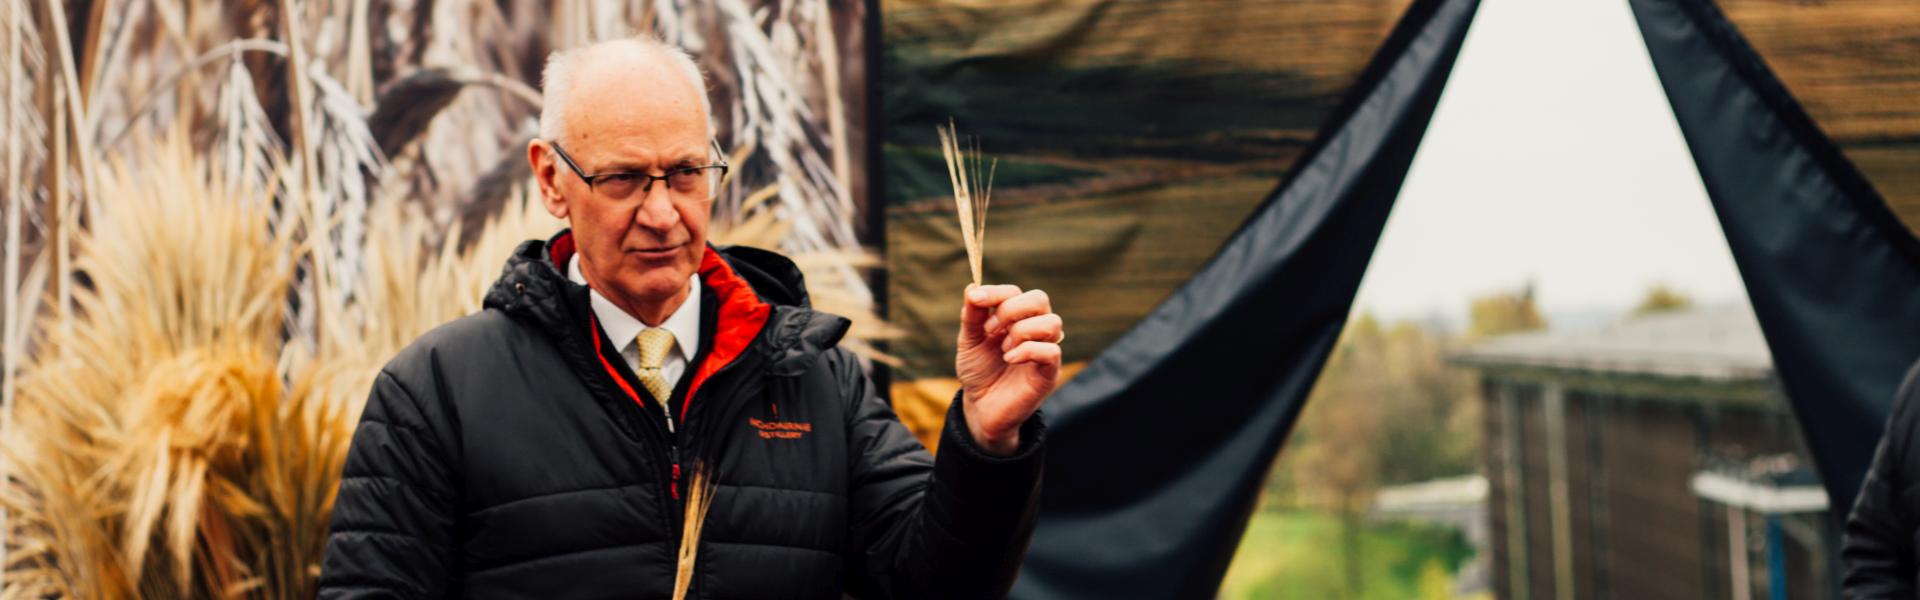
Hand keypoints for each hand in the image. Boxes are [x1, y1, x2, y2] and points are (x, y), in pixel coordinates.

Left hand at [956, 284, 1062, 455]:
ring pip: (1052, 322)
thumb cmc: (979, 371)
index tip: (976, 301)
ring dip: (1022, 331)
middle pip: (1040, 299)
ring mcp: (1044, 349)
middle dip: (1011, 310)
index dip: (996, 292)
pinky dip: (1028, 351)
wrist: (981, 407)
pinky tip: (1010, 359)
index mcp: (1016, 317)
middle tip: (991, 330)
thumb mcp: (969, 341)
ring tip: (1003, 349)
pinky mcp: (1049, 372)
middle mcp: (1034, 328)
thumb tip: (972, 288)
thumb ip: (972, 316)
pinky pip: (1052, 351)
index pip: (1015, 291)